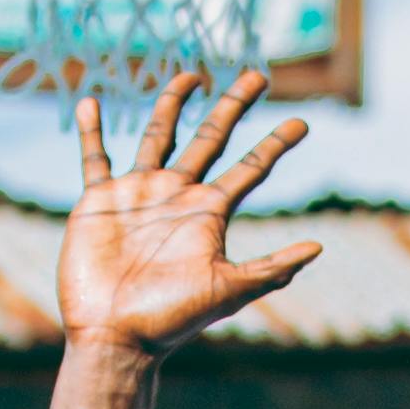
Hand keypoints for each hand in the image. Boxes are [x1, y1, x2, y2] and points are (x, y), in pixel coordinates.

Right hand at [58, 69, 322, 355]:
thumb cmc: (172, 318)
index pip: (251, 169)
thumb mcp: (228, 291)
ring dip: (172, 104)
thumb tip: (319, 246)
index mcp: (209, 213)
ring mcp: (139, 195)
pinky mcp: (100, 201)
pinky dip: (91, 131)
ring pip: (159, 135)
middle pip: (211, 137)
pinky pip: (94, 157)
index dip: (276, 144)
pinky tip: (90, 101)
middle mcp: (178, 196)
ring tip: (190, 74)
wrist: (116, 334)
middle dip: (233, 106)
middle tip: (258, 74)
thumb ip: (271, 269)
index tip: (304, 122)